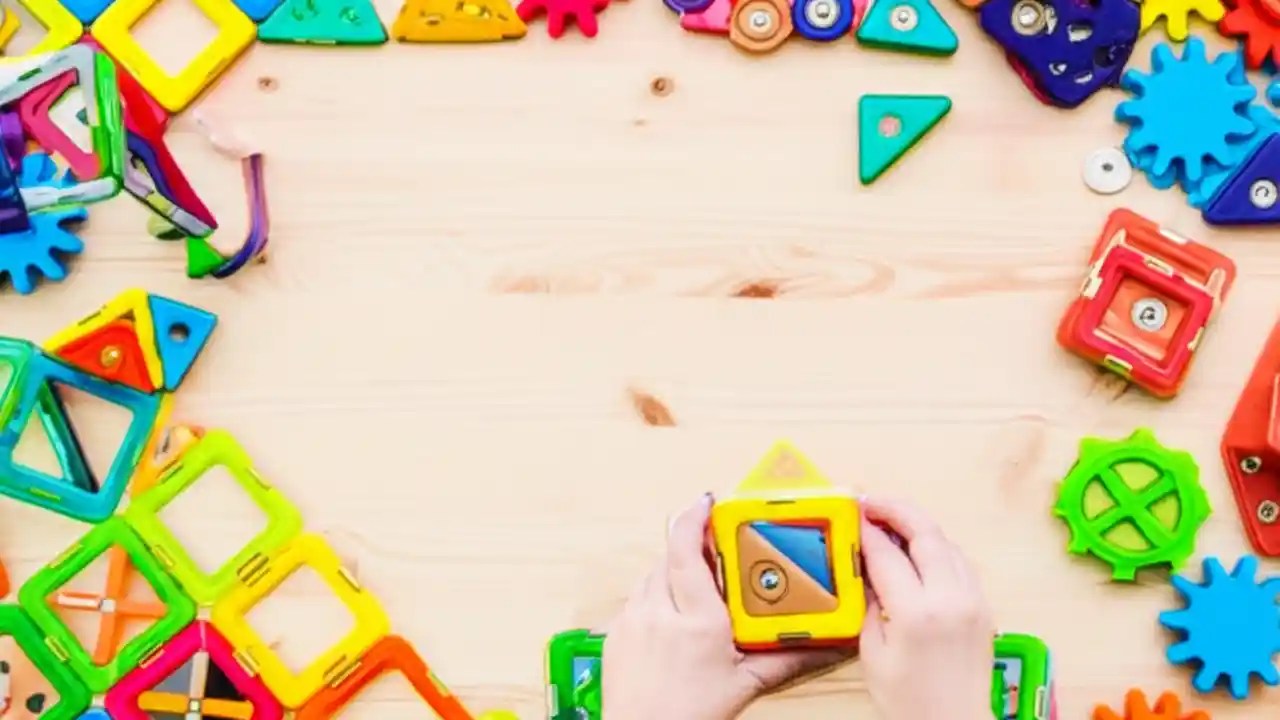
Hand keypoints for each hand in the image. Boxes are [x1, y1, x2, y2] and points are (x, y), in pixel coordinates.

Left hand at [602, 494, 850, 719]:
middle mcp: (661, 612)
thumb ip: (785, 660)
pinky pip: (636, 599)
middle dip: (691, 548)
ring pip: (651, 575)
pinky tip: (670, 614)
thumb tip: (826, 648)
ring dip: (671, 572)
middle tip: (713, 549)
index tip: (708, 501)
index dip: (696, 518)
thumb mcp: (744, 685)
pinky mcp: (615, 632)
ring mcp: (633, 620)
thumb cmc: (688, 716)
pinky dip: (654, 597)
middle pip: (671, 557)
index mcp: (699, 620)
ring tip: (694, 586)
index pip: (688, 549)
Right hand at [859, 496, 994, 719]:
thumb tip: (864, 567)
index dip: (865, 530)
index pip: (887, 553)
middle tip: (869, 501)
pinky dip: (937, 546)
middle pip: (925, 532)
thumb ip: (868, 604)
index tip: (850, 514)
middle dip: (895, 509)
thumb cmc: (910, 702)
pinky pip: (960, 561)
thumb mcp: (872, 653)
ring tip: (890, 519)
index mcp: (916, 613)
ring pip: (947, 542)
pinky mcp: (983, 606)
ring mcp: (973, 600)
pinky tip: (917, 549)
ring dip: (918, 525)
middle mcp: (950, 598)